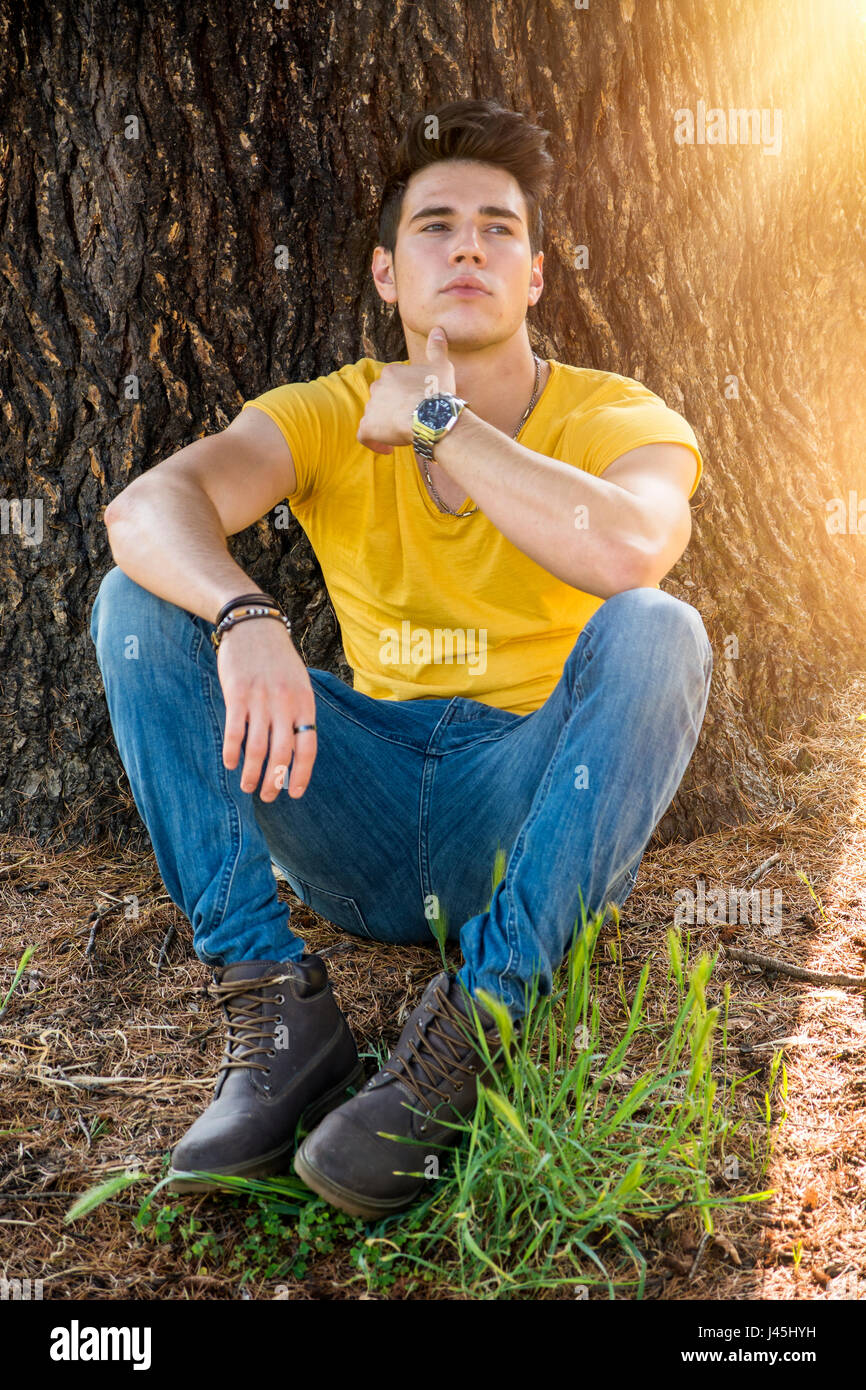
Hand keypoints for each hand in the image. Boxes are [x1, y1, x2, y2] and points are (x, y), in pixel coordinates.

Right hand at [216, 619, 316, 801]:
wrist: (254, 625)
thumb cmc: (277, 658)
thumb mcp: (299, 683)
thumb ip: (298, 713)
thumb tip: (295, 751)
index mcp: (304, 703)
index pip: (308, 748)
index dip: (301, 774)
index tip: (294, 793)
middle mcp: (285, 704)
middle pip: (282, 754)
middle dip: (275, 781)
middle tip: (267, 797)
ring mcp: (261, 700)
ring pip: (258, 748)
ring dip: (252, 773)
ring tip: (247, 787)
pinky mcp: (237, 694)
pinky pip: (235, 732)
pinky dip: (232, 752)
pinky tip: (230, 763)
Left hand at [356, 327, 455, 453]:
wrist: (433, 416)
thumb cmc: (439, 392)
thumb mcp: (441, 366)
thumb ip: (437, 348)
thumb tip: (438, 329)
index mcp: (391, 373)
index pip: (392, 384)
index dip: (402, 395)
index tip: (414, 404)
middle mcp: (377, 387)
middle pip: (381, 399)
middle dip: (392, 409)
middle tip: (409, 420)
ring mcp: (371, 407)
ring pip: (373, 416)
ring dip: (385, 425)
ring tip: (402, 435)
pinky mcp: (369, 427)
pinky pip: (364, 435)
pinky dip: (374, 442)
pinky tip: (387, 449)